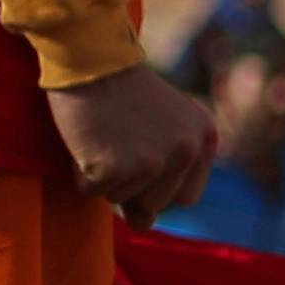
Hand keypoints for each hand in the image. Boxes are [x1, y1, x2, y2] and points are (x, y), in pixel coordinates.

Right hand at [48, 66, 218, 218]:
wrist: (90, 60)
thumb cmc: (122, 92)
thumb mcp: (164, 124)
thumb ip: (167, 170)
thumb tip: (144, 224)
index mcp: (204, 138)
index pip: (186, 198)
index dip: (158, 190)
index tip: (140, 166)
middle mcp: (185, 150)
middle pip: (157, 206)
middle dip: (131, 190)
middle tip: (116, 150)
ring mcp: (152, 160)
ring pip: (121, 201)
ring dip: (105, 179)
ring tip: (102, 139)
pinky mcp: (115, 166)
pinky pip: (91, 192)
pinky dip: (81, 174)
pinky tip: (85, 141)